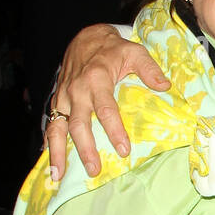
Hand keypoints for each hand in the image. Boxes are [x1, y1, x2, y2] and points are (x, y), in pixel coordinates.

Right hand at [46, 24, 168, 180]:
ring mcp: (64, 97)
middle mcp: (77, 90)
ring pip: (58, 127)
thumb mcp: (134, 52)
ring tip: (59, 175)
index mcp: (97, 79)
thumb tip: (165, 86)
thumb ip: (149, 69)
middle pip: (79, 124)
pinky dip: (49, 144)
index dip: (114, 130)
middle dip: (85, 148)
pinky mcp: (57, 102)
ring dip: (58, 152)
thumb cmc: (113, 50)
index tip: (123, 150)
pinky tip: (50, 164)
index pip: (105, 109)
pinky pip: (50, 125)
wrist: (86, 39)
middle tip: (94, 169)